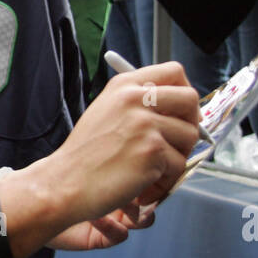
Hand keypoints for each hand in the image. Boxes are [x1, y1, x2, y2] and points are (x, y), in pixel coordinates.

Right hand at [0, 62, 199, 257]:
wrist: (65, 182)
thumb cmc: (85, 155)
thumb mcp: (107, 111)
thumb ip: (138, 103)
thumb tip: (180, 111)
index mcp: (125, 85)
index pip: (174, 71)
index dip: (184, 92)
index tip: (181, 112)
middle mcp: (136, 98)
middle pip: (190, 99)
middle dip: (191, 124)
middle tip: (177, 144)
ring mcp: (145, 124)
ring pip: (189, 137)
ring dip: (177, 158)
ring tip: (154, 170)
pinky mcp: (152, 151)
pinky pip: (179, 166)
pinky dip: (165, 181)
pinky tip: (144, 186)